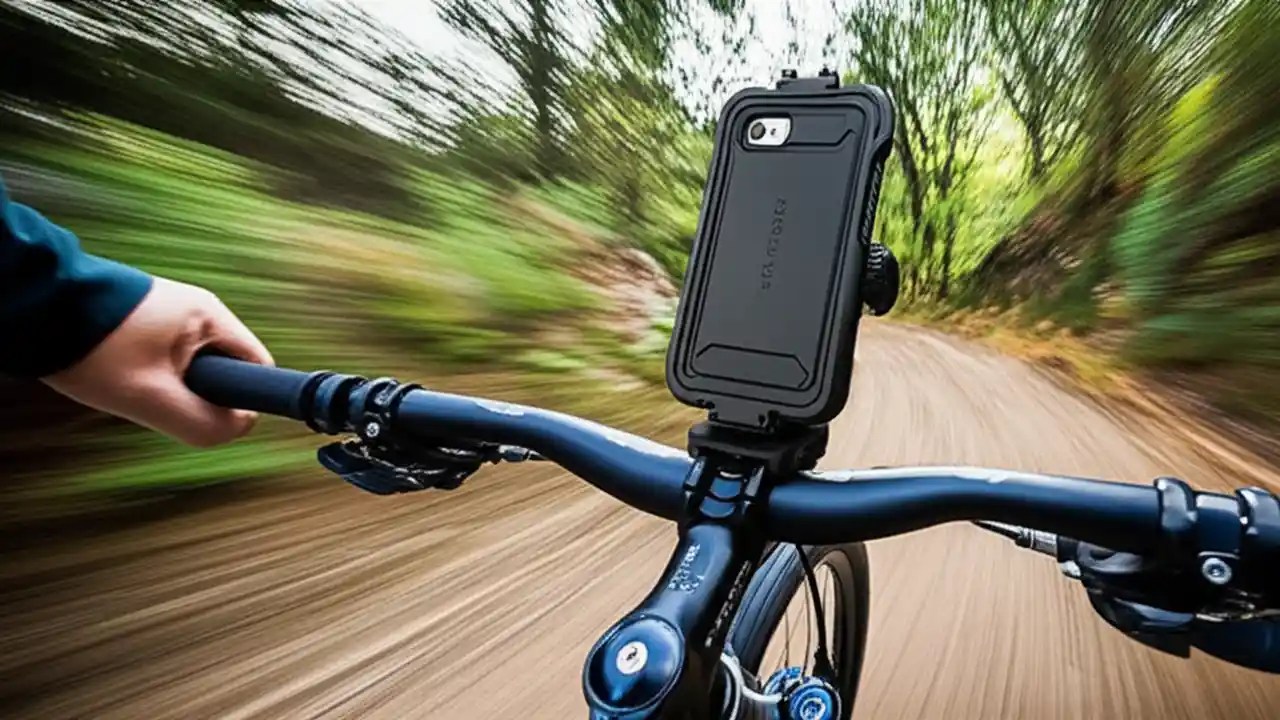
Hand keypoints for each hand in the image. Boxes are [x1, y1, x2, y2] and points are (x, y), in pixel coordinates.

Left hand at [42, 277, 273, 446]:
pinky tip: (119, 374)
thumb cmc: (94, 350)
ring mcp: (172, 308)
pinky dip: (151, 372)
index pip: (258, 366)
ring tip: (131, 385)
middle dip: (198, 393)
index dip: (243, 400)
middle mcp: (198, 306)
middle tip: (157, 401)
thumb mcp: (153, 399)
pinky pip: (170, 355)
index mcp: (211, 315)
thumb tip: (240, 428)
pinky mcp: (148, 314)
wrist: (33, 306)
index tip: (209, 416)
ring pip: (194, 365)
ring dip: (171, 384)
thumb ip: (204, 423)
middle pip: (225, 368)